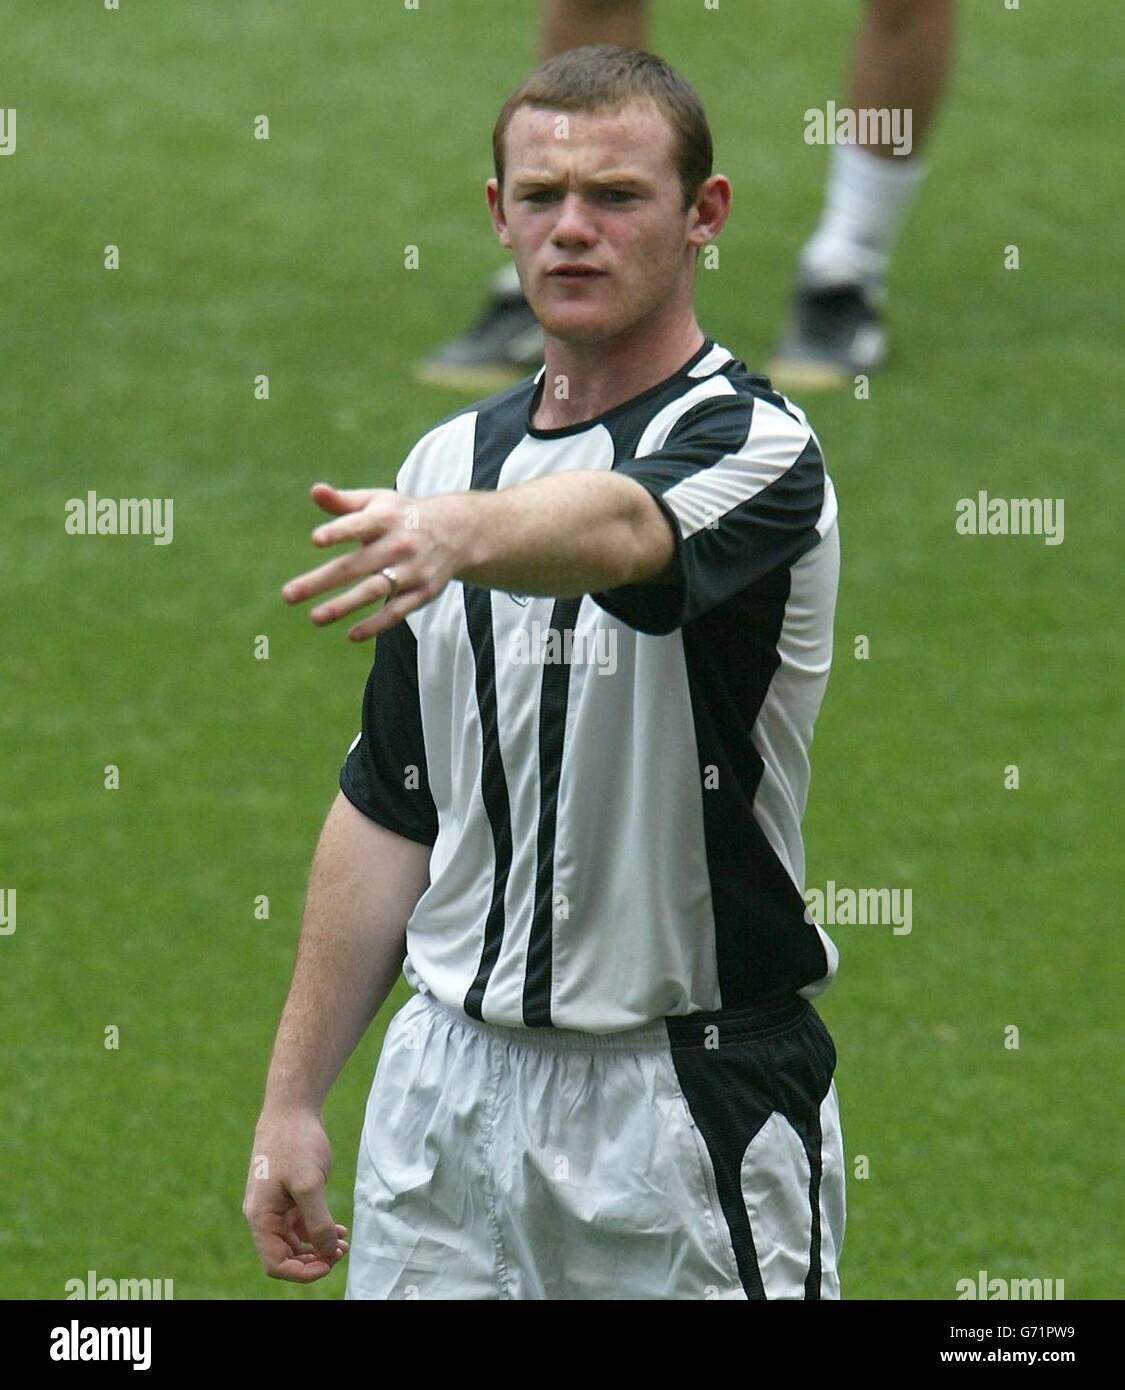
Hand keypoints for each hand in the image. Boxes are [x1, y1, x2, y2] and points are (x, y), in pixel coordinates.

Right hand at [243, 1108, 348, 1282]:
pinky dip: (318, 1229)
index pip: (275, 1263)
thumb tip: (327, 1253)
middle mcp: (264, 1215)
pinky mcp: (287, 1195)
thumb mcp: (309, 1185)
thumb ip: (317, 1222)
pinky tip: (338, 1229)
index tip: (329, 1264)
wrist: (291, 1109)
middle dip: (314, 1260)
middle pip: (285, 1255)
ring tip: (343, 1242)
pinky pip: (300, 1224)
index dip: (302, 1271)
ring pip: (295, 1241)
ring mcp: (275, 1205)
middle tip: (341, 1252)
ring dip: (318, 1246)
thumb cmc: (296, 1144)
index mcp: (261, 1217)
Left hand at [282, 482, 461, 640]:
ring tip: (314, 618)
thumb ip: (343, 503)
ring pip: (374, 591)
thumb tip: (315, 492)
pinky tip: (352, 635)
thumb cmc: (403, 516)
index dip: (339, 532)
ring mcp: (412, 571)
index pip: (359, 526)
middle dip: (321, 581)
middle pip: (356, 565)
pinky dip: (376, 624)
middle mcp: (398, 545)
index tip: (316, 540)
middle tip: (287, 595)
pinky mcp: (423, 592)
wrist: (458, 532)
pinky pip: (397, 612)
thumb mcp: (378, 502)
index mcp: (385, 519)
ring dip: (344, 605)